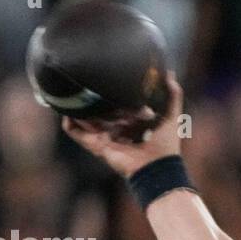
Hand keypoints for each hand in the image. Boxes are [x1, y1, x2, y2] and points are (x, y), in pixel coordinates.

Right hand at [62, 72, 183, 177]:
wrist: (156, 165)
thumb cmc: (165, 143)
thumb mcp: (171, 114)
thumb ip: (173, 95)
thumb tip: (170, 74)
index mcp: (130, 123)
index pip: (116, 104)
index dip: (113, 93)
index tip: (109, 78)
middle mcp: (114, 130)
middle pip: (98, 110)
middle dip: (93, 97)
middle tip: (89, 82)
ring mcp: (103, 137)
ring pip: (84, 118)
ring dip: (79, 106)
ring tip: (74, 89)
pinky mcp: (95, 145)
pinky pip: (75, 132)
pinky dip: (69, 122)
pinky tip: (67, 109)